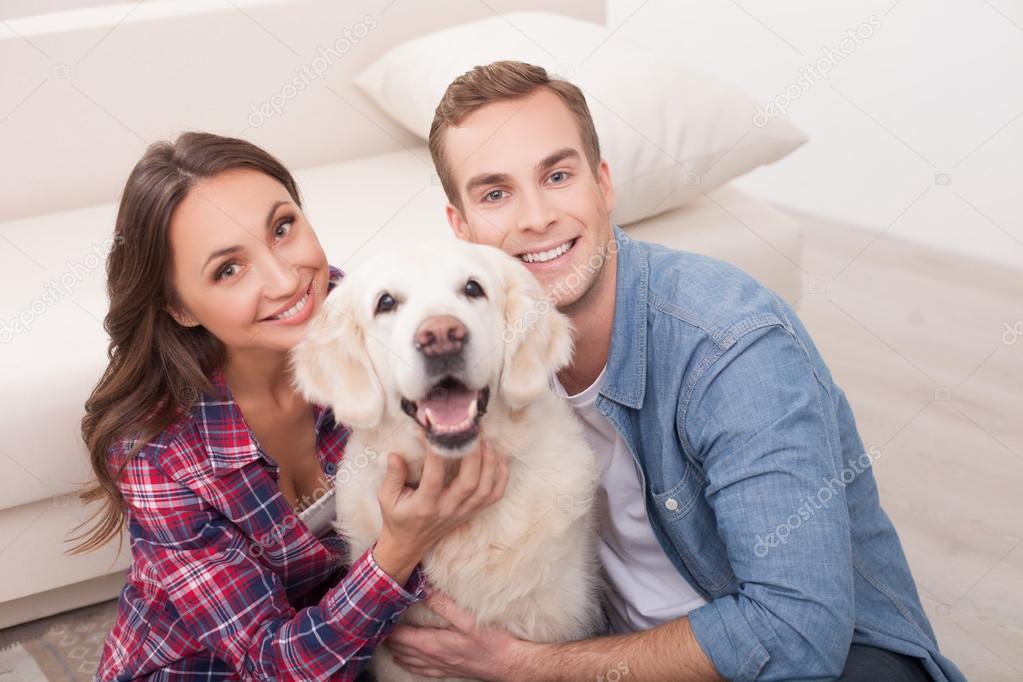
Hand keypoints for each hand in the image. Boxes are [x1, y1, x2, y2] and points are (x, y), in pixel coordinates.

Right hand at [373, 439, 508, 582]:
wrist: (409, 544)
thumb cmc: (398, 517)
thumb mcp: (387, 498)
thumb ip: (392, 477)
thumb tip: (395, 455)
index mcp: (425, 506)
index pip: (434, 477)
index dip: (436, 453)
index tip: (434, 431)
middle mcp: (447, 509)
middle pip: (469, 482)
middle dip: (473, 454)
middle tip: (470, 431)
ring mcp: (463, 512)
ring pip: (484, 488)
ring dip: (489, 462)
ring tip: (485, 440)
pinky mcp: (472, 512)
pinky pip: (494, 496)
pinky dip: (501, 477)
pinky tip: (499, 458)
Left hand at [386, 589, 531, 680]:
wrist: (511, 665)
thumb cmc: (492, 642)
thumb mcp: (469, 619)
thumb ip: (444, 603)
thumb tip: (424, 588)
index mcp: (433, 644)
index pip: (400, 636)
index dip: (386, 627)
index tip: (378, 614)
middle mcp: (432, 658)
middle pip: (400, 649)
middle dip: (387, 637)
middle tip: (377, 624)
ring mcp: (439, 667)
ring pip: (408, 661)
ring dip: (395, 650)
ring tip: (385, 640)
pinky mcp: (448, 671)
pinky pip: (421, 670)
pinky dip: (408, 664)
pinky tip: (406, 661)